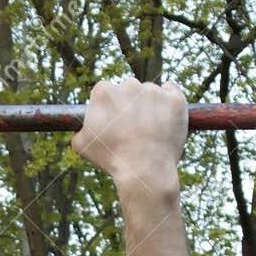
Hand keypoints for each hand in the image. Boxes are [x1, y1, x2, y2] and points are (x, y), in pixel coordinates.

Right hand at [71, 79, 186, 192]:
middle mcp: (128, 84)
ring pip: (150, 93)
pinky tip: (165, 120)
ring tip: (150, 132)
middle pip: (129, 90)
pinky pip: (172, 92)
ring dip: (150, 106)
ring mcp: (153, 90)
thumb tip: (84, 127)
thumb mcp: (82, 146)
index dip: (110, 108)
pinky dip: (169, 103)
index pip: (106, 93)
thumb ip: (81, 128)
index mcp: (103, 92)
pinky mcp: (174, 98)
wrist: (144, 170)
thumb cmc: (111, 158)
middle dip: (130, 105)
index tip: (114, 122)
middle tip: (133, 129)